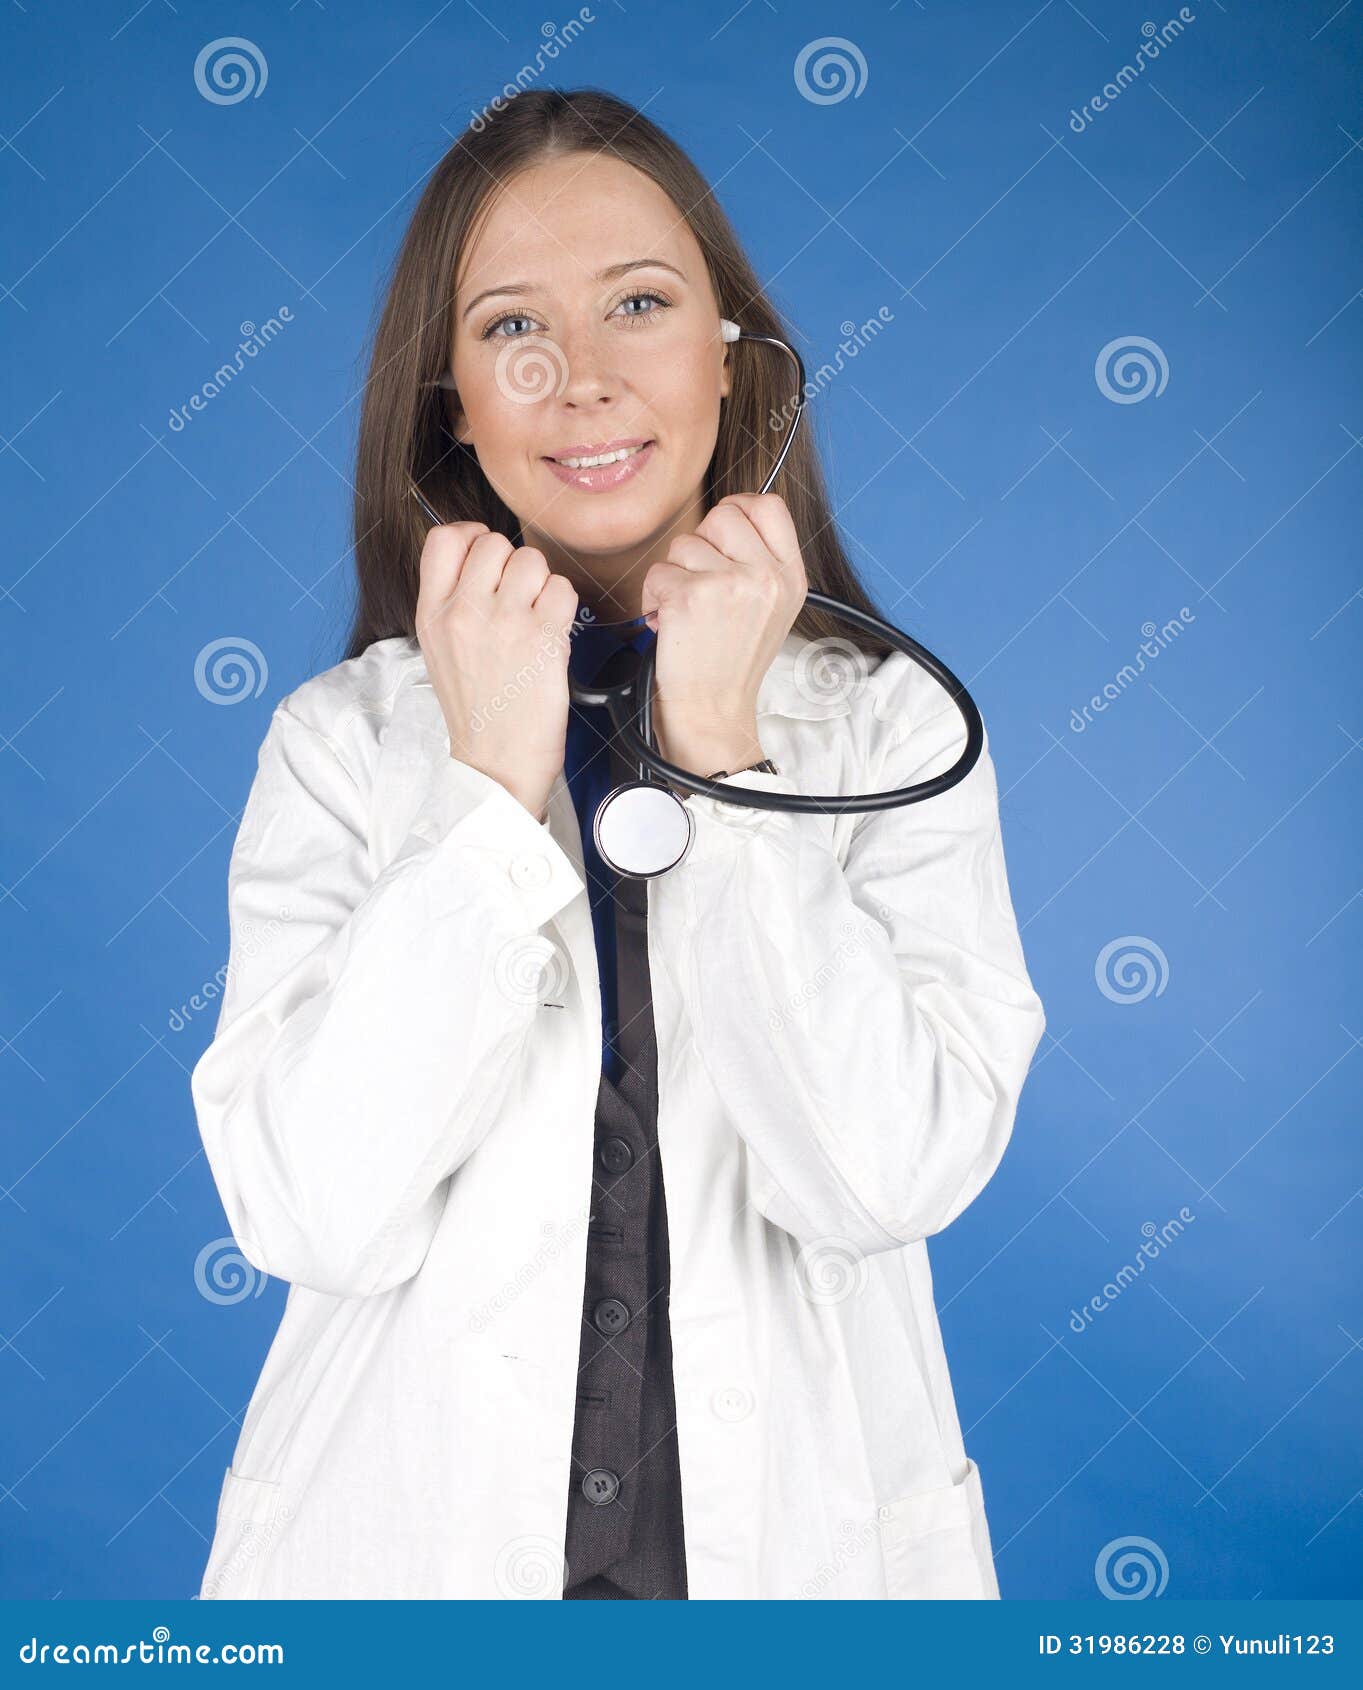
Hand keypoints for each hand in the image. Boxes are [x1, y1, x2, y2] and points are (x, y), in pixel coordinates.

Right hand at [415, 522, 578, 821]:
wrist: (495, 763)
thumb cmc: (475, 711)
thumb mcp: (439, 650)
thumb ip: (452, 602)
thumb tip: (481, 558)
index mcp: (431, 613)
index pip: (445, 538)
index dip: (473, 537)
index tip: (488, 559)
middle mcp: (463, 612)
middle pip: (494, 543)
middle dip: (513, 565)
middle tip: (518, 600)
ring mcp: (504, 622)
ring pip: (532, 560)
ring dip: (542, 584)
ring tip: (536, 619)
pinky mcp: (543, 638)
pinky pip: (563, 589)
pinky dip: (565, 607)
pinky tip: (553, 634)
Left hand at [640, 493, 806, 774]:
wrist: (714, 710)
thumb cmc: (733, 661)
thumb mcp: (771, 608)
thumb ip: (761, 561)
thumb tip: (733, 514)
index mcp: (790, 577)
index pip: (769, 505)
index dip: (739, 510)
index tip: (721, 538)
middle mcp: (766, 577)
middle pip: (722, 516)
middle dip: (701, 545)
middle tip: (701, 583)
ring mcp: (730, 584)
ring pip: (684, 543)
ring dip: (675, 574)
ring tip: (687, 610)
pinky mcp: (691, 597)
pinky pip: (657, 571)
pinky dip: (654, 596)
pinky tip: (669, 621)